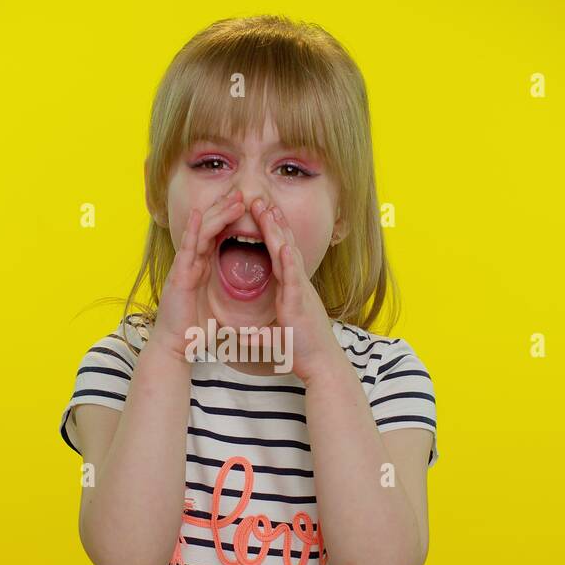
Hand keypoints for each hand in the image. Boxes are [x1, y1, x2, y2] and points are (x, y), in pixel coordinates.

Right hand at [152, 188, 245, 360]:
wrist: (175, 347)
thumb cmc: (194, 331)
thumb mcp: (217, 309)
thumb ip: (227, 299)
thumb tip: (246, 301)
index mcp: (201, 269)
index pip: (216, 237)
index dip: (228, 220)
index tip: (245, 205)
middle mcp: (192, 264)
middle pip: (209, 229)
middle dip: (225, 209)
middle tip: (243, 193)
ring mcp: (184, 268)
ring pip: (201, 233)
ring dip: (218, 214)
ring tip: (235, 198)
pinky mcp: (179, 276)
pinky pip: (187, 248)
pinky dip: (193, 230)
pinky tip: (200, 214)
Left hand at [251, 197, 342, 382]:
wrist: (321, 364)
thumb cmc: (302, 350)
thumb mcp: (275, 336)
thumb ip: (259, 332)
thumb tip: (243, 334)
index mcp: (291, 288)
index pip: (279, 253)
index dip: (271, 232)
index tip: (261, 213)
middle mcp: (297, 284)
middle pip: (283, 245)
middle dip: (272, 221)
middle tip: (260, 199)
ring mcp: (300, 292)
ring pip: (287, 255)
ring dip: (278, 232)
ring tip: (268, 210)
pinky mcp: (300, 304)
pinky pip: (294, 279)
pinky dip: (289, 262)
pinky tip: (284, 246)